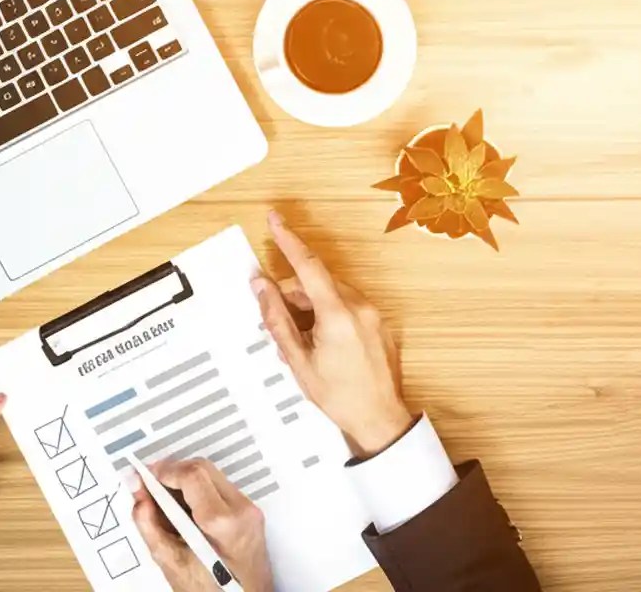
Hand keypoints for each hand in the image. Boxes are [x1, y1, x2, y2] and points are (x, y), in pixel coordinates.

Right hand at [129, 459, 273, 591]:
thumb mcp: (172, 564)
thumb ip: (151, 526)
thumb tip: (138, 496)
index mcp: (224, 522)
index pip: (192, 475)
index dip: (164, 471)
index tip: (144, 477)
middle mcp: (242, 509)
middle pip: (203, 469)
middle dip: (172, 472)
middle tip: (149, 486)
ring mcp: (250, 509)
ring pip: (212, 475)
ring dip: (184, 480)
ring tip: (163, 499)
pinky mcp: (250, 512)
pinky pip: (220, 488)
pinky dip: (198, 491)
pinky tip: (183, 508)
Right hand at [252, 211, 413, 458]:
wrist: (379, 419)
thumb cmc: (341, 397)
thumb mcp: (297, 360)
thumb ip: (276, 318)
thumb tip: (261, 288)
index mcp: (338, 315)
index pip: (308, 265)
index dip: (288, 240)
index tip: (275, 221)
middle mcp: (359, 308)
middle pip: (316, 284)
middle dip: (292, 296)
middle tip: (277, 322)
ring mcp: (372, 315)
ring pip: (331, 295)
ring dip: (310, 308)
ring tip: (301, 343)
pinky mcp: (378, 323)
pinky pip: (347, 307)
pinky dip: (328, 316)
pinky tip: (320, 343)